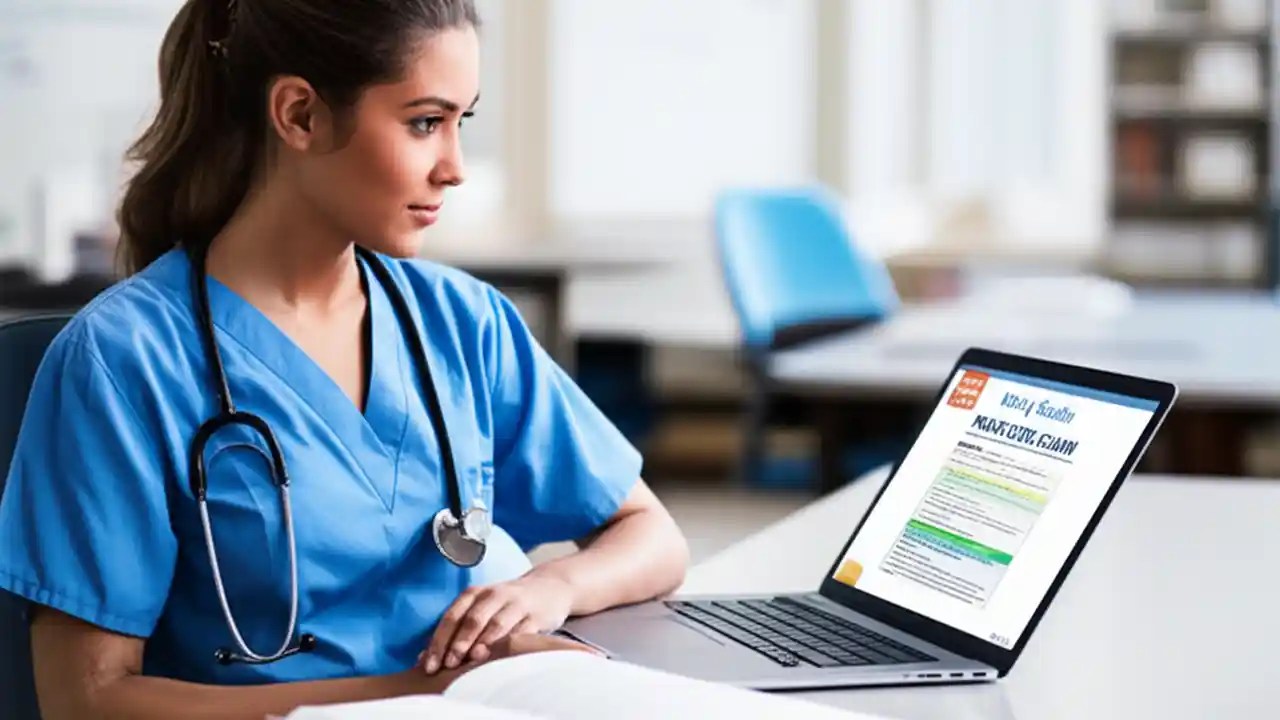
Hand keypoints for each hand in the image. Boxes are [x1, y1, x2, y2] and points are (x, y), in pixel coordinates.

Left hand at [423, 575, 575, 673]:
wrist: (548, 588)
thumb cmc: (506, 605)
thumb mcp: (481, 609)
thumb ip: (457, 631)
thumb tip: (424, 659)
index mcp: (475, 594)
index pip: (452, 617)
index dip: (439, 641)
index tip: (430, 664)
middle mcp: (494, 595)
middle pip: (473, 619)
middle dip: (459, 643)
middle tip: (449, 664)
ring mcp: (516, 604)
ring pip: (497, 624)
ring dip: (484, 642)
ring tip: (473, 659)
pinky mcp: (536, 615)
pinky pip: (523, 631)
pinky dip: (510, 644)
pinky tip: (502, 657)